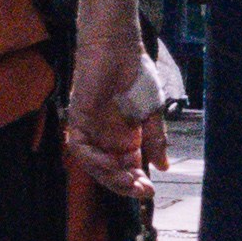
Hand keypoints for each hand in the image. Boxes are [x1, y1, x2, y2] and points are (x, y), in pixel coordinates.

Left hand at [68, 28, 170, 197]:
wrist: (120, 49)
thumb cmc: (137, 75)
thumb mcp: (152, 113)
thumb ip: (155, 140)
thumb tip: (163, 166)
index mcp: (125, 138)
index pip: (127, 168)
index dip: (136, 183)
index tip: (150, 190)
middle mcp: (106, 138)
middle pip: (111, 172)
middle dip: (125, 185)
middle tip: (142, 191)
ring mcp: (92, 131)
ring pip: (94, 165)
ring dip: (110, 177)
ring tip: (129, 182)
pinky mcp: (78, 121)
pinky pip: (80, 149)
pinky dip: (94, 160)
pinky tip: (111, 164)